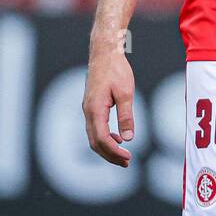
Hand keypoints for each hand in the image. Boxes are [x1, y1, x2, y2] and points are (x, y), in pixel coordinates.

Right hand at [82, 37, 136, 166]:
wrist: (104, 53)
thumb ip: (126, 116)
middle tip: (126, 163)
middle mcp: (88, 111)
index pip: (102, 139)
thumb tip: (128, 138)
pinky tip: (118, 138)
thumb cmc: (116, 69)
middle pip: (95, 142)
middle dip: (110, 155)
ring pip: (94, 136)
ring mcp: (87, 109)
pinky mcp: (91, 106)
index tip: (128, 158)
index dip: (114, 151)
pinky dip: (105, 137)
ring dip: (107, 148)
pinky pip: (95, 128)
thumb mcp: (126, 93)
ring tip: (123, 156)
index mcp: (95, 109)